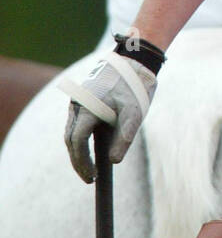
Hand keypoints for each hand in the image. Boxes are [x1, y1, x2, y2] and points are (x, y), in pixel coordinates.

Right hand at [62, 52, 156, 182]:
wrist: (135, 60)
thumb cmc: (135, 86)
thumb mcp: (135, 113)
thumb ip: (124, 138)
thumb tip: (114, 161)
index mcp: (88, 107)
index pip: (77, 141)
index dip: (82, 162)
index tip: (91, 177)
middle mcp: (78, 104)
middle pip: (70, 139)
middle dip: (78, 160)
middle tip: (90, 177)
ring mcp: (78, 100)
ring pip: (71, 131)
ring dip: (78, 150)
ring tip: (90, 168)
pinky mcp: (83, 98)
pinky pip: (77, 122)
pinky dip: (81, 138)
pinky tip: (91, 149)